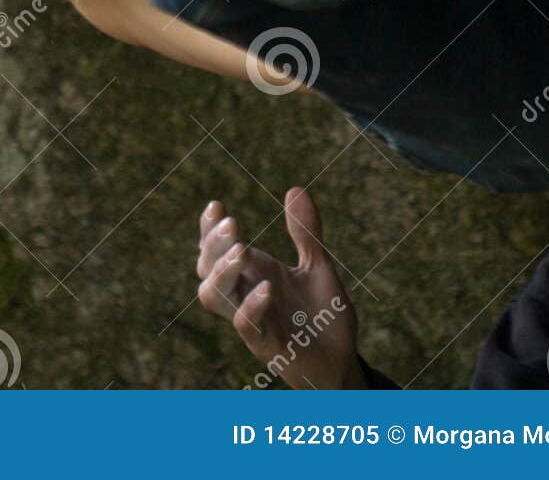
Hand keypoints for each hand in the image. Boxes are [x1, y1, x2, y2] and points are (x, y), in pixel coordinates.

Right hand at [196, 188, 364, 389]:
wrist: (343, 360)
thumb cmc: (323, 315)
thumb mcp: (318, 266)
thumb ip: (306, 232)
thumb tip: (294, 188)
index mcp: (252, 273)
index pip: (215, 247)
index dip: (208, 228)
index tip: (217, 204)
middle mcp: (244, 294)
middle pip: (205, 266)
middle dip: (212, 242)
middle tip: (233, 222)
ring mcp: (252, 319)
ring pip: (212, 296)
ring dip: (221, 271)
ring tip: (242, 249)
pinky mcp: (265, 345)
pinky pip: (245, 325)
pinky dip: (252, 304)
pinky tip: (268, 286)